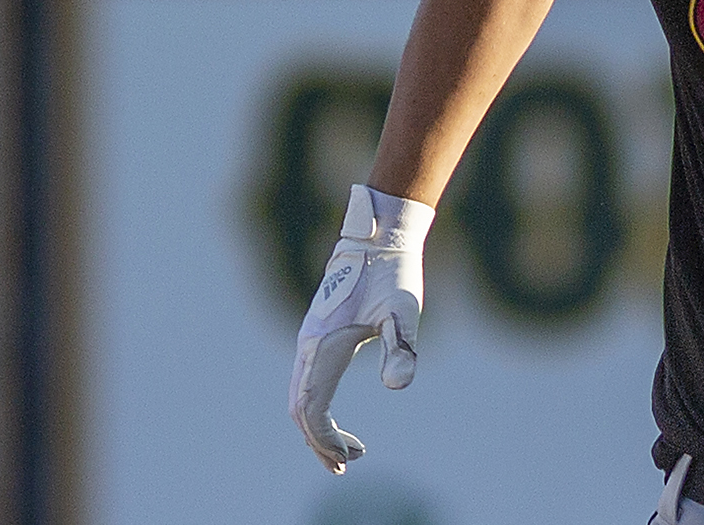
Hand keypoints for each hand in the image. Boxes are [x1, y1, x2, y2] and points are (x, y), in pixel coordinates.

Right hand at [289, 185, 435, 472]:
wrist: (378, 236)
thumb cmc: (393, 273)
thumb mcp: (404, 310)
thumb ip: (401, 347)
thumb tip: (398, 387)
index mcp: (324, 346)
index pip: (312, 409)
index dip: (326, 440)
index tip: (349, 459)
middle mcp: (309, 346)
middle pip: (300, 409)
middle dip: (319, 442)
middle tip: (346, 466)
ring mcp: (310, 340)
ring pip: (301, 396)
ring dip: (319, 428)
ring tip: (351, 451)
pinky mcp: (318, 334)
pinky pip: (307, 382)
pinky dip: (318, 408)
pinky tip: (340, 418)